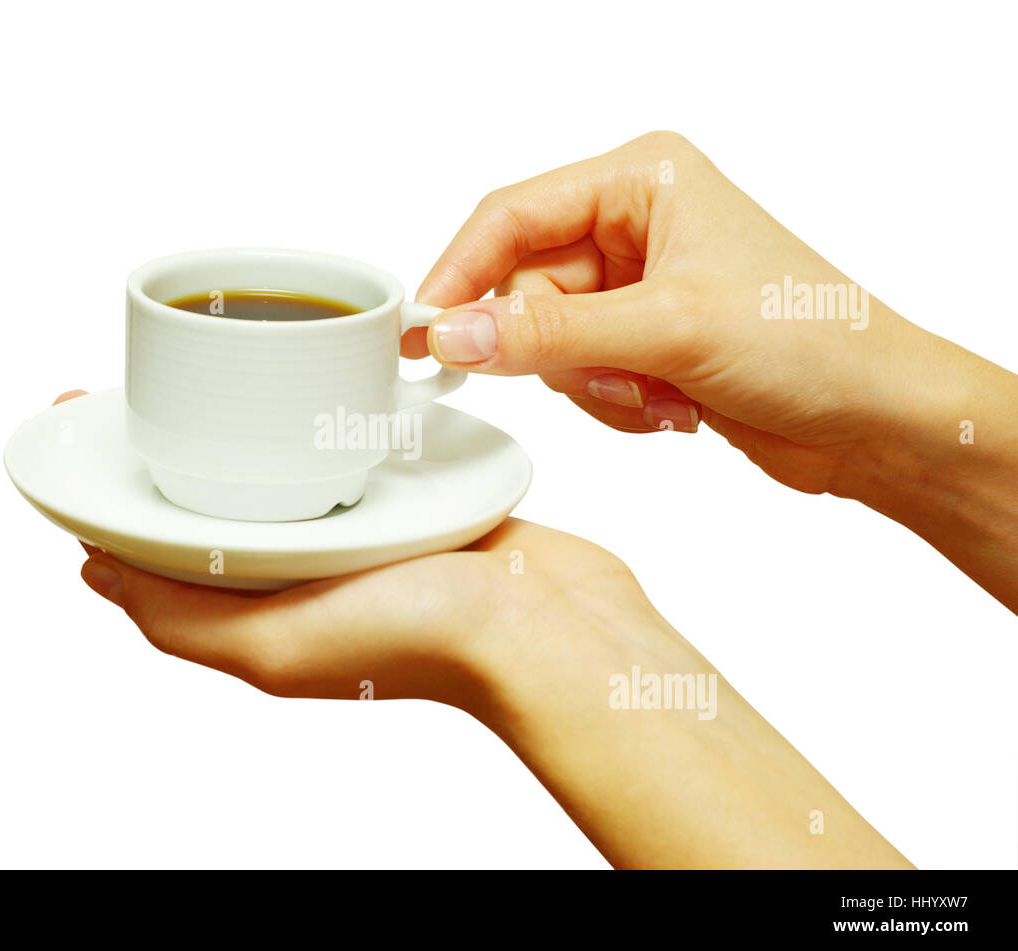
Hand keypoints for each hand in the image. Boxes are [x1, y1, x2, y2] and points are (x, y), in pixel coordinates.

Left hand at [55, 391, 908, 866]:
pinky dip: (317, 423)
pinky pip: (345, 458)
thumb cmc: (429, 644)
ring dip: (242, 423)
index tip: (83, 419)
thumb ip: (180, 615)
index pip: (159, 544)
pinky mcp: (408, 507)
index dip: (112, 485)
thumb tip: (90, 571)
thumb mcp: (278, 641)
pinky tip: (308, 383)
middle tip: (143, 372)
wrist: (557, 633)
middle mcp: (300, 576)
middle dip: (170, 438)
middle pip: (213, 499)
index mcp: (259, 609)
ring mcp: (356, 539)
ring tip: (212, 363)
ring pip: (279, 470)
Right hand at [407, 132, 1017, 611]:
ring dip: (596, 386)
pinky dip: (615, 406)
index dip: (459, 275)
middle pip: (523, 290)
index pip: (511, 216)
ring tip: (662, 393)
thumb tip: (452, 334)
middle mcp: (633, 226)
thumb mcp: (667, 329)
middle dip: (559, 351)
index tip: (422, 332)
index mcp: (642, 182)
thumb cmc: (810, 341)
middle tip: (613, 376)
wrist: (877, 418)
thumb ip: (548, 333)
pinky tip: (674, 407)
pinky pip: (578, 379)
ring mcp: (635, 288)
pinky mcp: (641, 343)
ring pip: (545, 344)